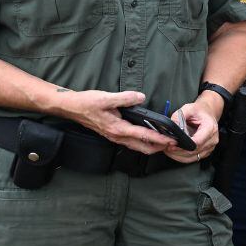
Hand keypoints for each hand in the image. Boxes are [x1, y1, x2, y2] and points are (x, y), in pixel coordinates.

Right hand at [52, 88, 174, 155]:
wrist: (71, 107)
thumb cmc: (87, 103)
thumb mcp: (106, 97)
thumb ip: (125, 98)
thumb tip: (141, 97)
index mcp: (118, 128)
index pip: (143, 136)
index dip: (159, 139)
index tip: (172, 140)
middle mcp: (117, 136)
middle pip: (143, 148)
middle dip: (159, 147)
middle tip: (173, 144)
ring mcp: (114, 137)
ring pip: (137, 147)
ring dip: (152, 146)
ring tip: (165, 142)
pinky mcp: (113, 135)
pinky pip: (131, 143)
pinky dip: (143, 143)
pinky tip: (149, 138)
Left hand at [165, 94, 222, 163]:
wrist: (207, 112)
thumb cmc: (199, 111)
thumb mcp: (188, 108)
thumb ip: (178, 116)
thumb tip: (171, 127)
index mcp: (210, 128)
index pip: (197, 142)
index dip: (183, 145)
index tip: (172, 144)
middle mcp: (212, 139)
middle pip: (194, 151)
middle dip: (178, 151)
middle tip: (166, 147)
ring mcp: (210, 147)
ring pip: (192, 157)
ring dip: (178, 156)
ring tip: (168, 150)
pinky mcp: (206, 151)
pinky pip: (193, 158)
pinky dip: (182, 157)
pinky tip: (174, 153)